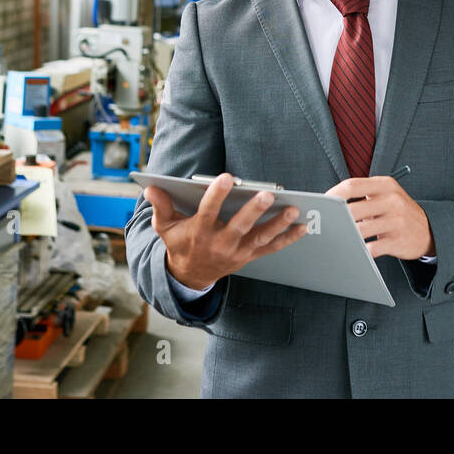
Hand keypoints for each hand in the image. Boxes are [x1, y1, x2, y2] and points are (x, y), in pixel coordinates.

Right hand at [144, 173, 306, 290]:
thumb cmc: (179, 243)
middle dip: (253, 210)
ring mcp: (237, 252)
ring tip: (294, 209)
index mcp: (199, 232)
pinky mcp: (249, 257)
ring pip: (260, 238)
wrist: (190, 275)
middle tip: (267, 194)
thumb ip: (161, 206)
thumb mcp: (165, 226)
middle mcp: (220, 243)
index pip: (207, 211)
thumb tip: (150, 188)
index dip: (215, 194)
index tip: (225, 178)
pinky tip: (303, 227)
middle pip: (239, 226)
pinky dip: (288, 238)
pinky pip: (271, 248)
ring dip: (278, 224)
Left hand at [325, 176, 435, 259]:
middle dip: (335, 219)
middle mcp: (392, 200)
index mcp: (386, 185)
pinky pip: (372, 248)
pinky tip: (355, 250)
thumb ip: (364, 193)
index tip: (322, 204)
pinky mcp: (398, 240)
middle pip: (352, 209)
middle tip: (324, 225)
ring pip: (360, 230)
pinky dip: (360, 251)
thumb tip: (331, 201)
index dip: (333, 195)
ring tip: (338, 238)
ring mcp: (397, 220)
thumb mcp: (387, 194)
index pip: (352, 185)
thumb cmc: (398, 211)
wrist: (429, 230)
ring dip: (346, 236)